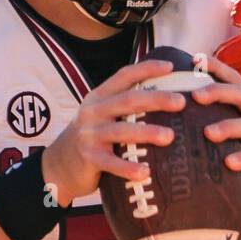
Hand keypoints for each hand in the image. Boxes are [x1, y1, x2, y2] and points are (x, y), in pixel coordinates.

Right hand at [41, 59, 185, 206]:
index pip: (124, 76)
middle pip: (128, 100)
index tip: (171, 67)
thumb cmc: (91, 137)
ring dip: (148, 132)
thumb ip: (122, 104)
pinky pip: (112, 163)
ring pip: (122, 131)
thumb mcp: (99, 114)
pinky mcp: (89, 158)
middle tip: (181, 102)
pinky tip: (146, 171)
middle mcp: (93, 112)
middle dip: (157, 99)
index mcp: (98, 97)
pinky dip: (129, 168)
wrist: (59, 165)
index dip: (147, 69)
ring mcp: (90, 135)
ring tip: (170, 136)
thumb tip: (164, 94)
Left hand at [191, 54, 240, 207]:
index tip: (195, 59)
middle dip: (218, 92)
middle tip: (195, 96)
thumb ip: (213, 113)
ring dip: (228, 127)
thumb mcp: (233, 125)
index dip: (216, 67)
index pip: (234, 78)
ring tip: (208, 133)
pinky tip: (229, 162)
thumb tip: (175, 101)